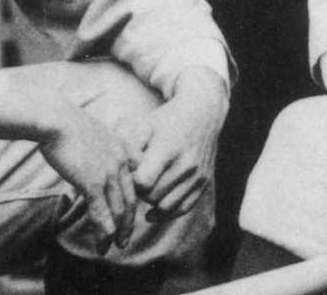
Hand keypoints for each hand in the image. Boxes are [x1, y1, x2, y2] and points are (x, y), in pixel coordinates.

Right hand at [37, 106, 138, 250]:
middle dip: (129, 222)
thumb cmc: (65, 123)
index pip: (135, 179)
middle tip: (125, 238)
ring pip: (119, 209)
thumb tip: (89, 161)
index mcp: (121, 149)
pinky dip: (104, 230)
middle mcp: (120, 162)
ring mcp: (108, 173)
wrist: (55, 119)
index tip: (129, 212)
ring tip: (114, 246)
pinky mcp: (93, 182)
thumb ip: (98, 148)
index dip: (133, 198)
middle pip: (131, 199)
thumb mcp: (91, 132)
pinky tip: (103, 242)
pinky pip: (102, 212)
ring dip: (118, 232)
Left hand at [121, 68, 227, 218]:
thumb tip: (122, 174)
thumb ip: (128, 149)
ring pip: (166, 207)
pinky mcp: (204, 183)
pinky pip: (182, 208)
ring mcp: (197, 176)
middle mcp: (186, 164)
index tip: (129, 173)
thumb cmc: (166, 120)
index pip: (143, 182)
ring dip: (151, 202)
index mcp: (168, 148)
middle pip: (153, 196)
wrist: (202, 113)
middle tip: (134, 182)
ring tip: (146, 189)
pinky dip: (166, 213)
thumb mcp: (144, 126)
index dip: (131, 181)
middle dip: (139, 192)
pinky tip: (151, 212)